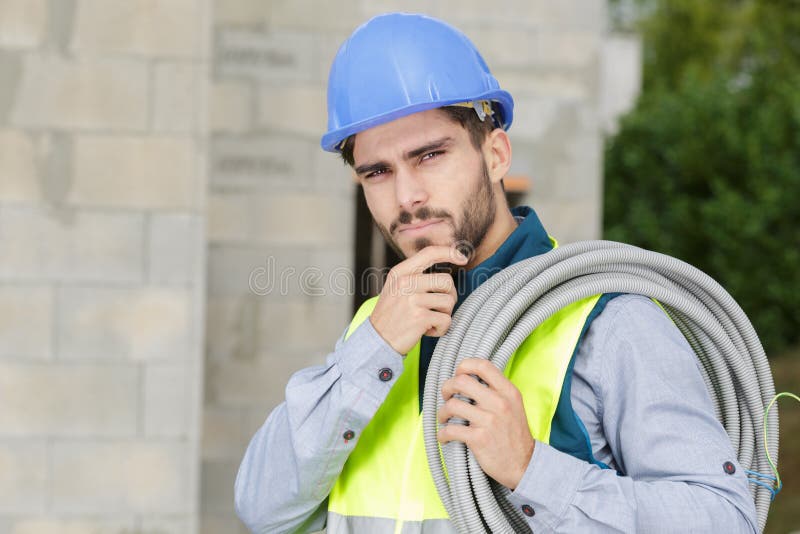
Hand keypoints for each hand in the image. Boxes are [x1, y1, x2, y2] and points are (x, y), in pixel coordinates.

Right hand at [370, 245, 467, 353]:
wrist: (377, 340)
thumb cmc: (391, 315)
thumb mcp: (395, 288)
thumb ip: (414, 276)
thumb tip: (444, 268)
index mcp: (400, 272)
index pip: (429, 253)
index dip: (449, 252)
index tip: (462, 258)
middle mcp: (406, 283)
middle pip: (446, 281)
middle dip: (449, 296)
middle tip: (438, 308)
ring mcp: (412, 300)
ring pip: (449, 302)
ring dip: (444, 315)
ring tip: (429, 320)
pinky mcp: (420, 318)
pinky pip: (446, 320)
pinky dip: (441, 329)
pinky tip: (427, 331)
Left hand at [437, 358, 533, 489]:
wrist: (524, 465)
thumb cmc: (514, 434)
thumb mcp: (514, 406)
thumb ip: (496, 391)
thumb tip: (468, 379)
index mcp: (508, 392)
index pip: (483, 365)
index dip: (465, 366)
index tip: (458, 375)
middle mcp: (500, 403)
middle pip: (462, 381)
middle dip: (447, 388)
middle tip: (446, 397)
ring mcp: (489, 420)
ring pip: (452, 405)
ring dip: (442, 412)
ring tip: (444, 418)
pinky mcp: (479, 438)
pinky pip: (450, 429)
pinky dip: (442, 433)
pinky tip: (445, 436)